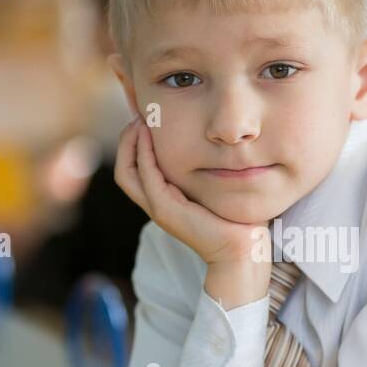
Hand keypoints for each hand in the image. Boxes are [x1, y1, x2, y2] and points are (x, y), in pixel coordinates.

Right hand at [114, 117, 265, 265]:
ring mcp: (158, 208)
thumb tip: (220, 143)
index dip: (135, 143)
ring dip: (131, 143)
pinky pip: (147, 175)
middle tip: (139, 115)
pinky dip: (144, 153)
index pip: (136, 169)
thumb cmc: (238, 221)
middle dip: (127, 140)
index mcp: (166, 200)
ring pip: (127, 171)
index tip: (148, 119)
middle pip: (125, 169)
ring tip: (141, 121)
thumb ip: (210, 170)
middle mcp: (157, 204)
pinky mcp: (165, 210)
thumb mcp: (218, 188)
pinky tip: (151, 134)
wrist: (242, 251)